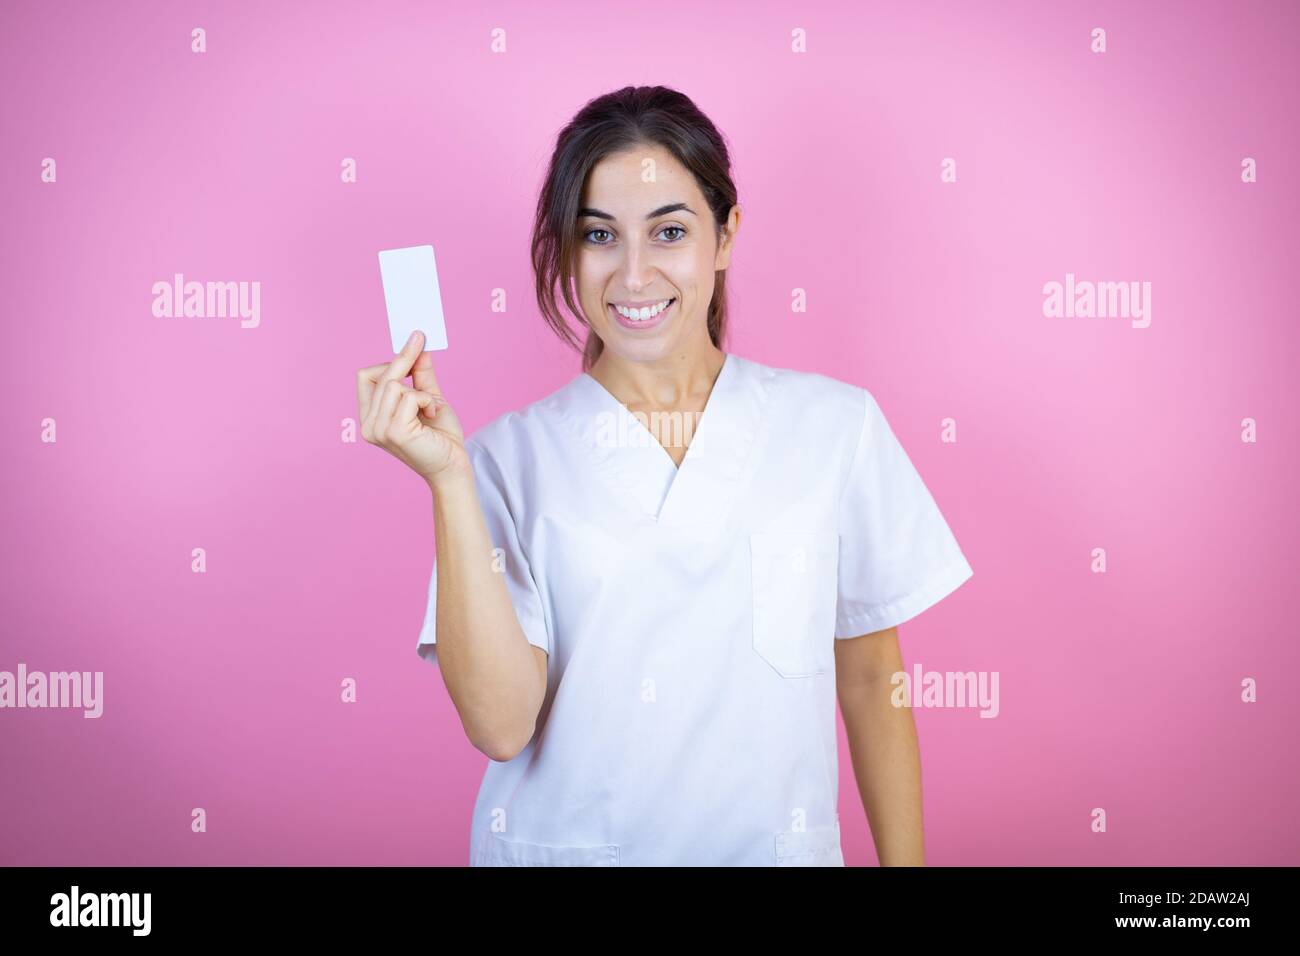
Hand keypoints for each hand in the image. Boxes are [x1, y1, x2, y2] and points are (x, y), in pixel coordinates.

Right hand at [357, 330, 467, 485]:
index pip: (365, 377)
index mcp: (371, 417)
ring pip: (394, 384)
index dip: (387, 360)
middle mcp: (369, 425)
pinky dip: (427, 401)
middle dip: (404, 359)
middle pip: (379, 376)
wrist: (453, 466)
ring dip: (420, 391)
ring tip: (431, 409)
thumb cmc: (440, 437)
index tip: (412, 342)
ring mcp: (378, 430)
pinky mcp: (394, 432)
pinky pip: (410, 396)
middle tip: (422, 338)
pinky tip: (433, 416)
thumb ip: (421, 375)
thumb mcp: (429, 399)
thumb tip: (418, 346)